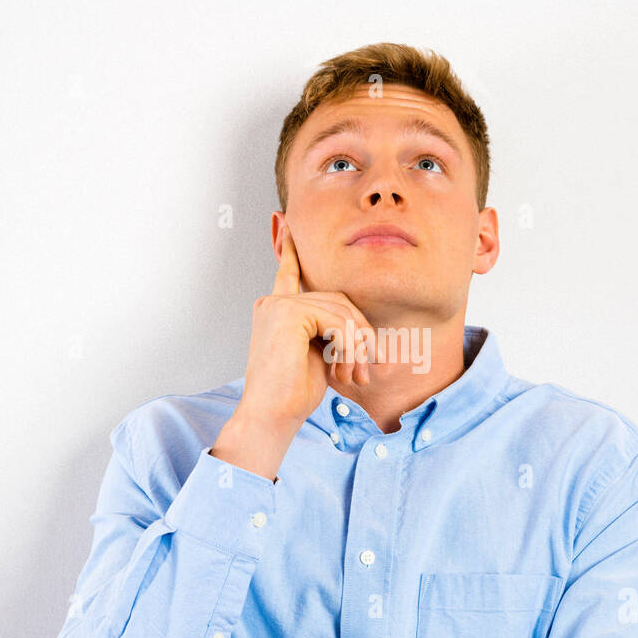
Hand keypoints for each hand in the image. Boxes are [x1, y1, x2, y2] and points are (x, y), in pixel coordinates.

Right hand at [236, 229, 376, 431]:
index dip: (288, 247)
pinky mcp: (288, 313)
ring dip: (357, 345)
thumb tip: (358, 329)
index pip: (288, 271)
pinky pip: (337, 321)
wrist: (272, 415)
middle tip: (365, 367)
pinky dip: (348, 346)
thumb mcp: (318, 355)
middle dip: (359, 332)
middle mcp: (273, 302)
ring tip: (356, 373)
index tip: (285, 222)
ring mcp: (278, 305)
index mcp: (276, 309)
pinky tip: (341, 367)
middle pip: (338, 299)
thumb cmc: (292, 394)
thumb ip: (330, 331)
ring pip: (342, 310)